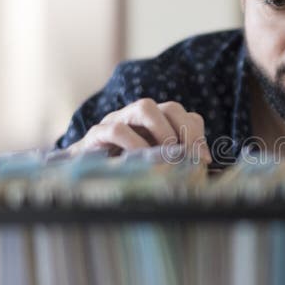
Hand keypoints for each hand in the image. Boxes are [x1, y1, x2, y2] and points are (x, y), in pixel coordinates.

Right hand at [68, 98, 211, 163]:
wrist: (79, 177)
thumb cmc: (122, 173)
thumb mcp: (154, 168)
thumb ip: (175, 164)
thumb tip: (201, 169)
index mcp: (157, 124)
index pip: (185, 116)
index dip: (197, 134)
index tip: (204, 160)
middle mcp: (139, 118)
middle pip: (169, 107)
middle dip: (184, 130)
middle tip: (188, 156)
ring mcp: (117, 121)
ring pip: (144, 107)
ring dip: (162, 130)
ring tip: (167, 154)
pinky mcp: (96, 135)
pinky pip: (116, 129)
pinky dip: (133, 143)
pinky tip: (140, 161)